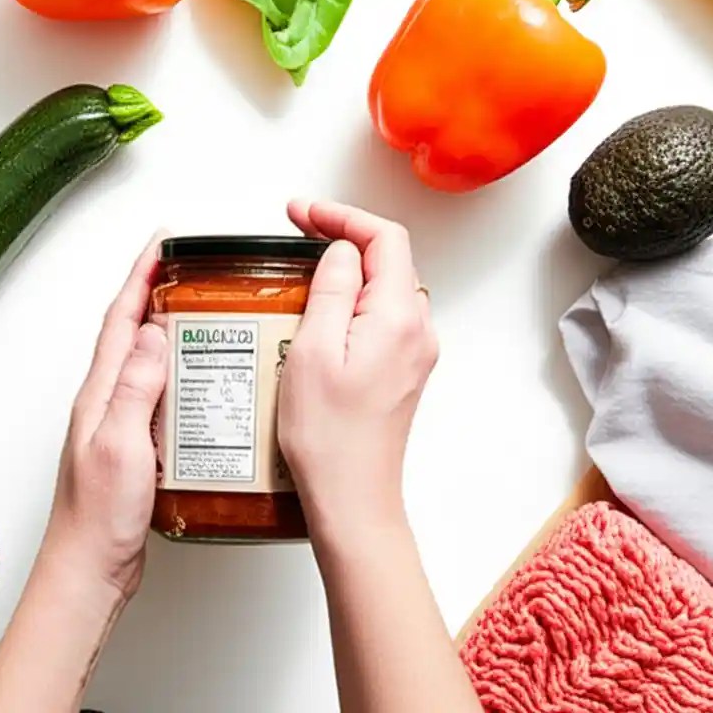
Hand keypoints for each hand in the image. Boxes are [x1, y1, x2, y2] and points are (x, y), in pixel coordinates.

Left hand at [41, 233, 167, 599]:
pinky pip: (158, 400)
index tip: (162, 243)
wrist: (87, 570)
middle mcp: (105, 404)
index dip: (140, 277)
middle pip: (131, 334)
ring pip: (146, 366)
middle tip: (191, 272)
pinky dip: (179, 380)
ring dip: (171, 334)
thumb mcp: (121, 446)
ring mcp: (117, 426)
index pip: (120, 320)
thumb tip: (153, 332)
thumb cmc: (96, 518)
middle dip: (157, 294)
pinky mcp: (133, 450)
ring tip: (206, 318)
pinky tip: (202, 388)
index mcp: (99, 394)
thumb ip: (136, 389)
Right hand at [278, 200, 437, 537]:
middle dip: (342, 239)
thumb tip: (340, 251)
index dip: (342, 216)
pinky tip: (316, 318)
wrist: (352, 498)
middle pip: (389, 259)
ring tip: (298, 277)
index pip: (384, 238)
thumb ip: (332, 289)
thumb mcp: (313, 350)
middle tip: (294, 236)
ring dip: (346, 273)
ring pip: (385, 289)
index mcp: (399, 318)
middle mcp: (417, 332)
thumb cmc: (328, 438)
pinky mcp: (402, 373)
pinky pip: (381, 320)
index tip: (301, 214)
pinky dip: (351, 304)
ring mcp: (414, 354)